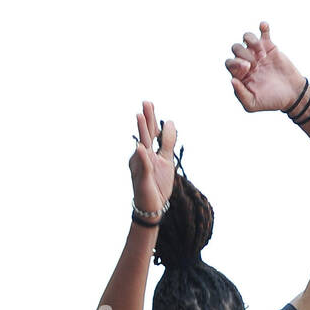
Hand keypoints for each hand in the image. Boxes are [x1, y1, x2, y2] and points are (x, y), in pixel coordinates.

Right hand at [129, 100, 176, 214]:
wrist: (152, 207)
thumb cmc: (157, 184)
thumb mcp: (166, 160)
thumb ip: (168, 142)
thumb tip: (170, 122)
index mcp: (148, 151)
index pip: (150, 132)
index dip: (152, 119)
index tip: (150, 104)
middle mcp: (141, 156)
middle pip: (145, 135)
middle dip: (146, 119)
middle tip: (146, 102)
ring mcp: (141, 167)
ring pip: (142, 147)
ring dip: (141, 132)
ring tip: (140, 116)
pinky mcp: (142, 179)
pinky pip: (143, 166)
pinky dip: (142, 157)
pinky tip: (140, 147)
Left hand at [226, 21, 305, 113]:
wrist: (291, 94)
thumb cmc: (270, 101)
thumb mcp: (253, 104)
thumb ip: (240, 94)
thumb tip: (232, 80)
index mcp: (240, 75)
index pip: (230, 63)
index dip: (236, 63)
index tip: (248, 68)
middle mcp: (246, 62)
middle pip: (236, 48)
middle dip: (243, 54)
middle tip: (255, 64)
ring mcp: (257, 53)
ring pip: (247, 38)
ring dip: (252, 42)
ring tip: (263, 55)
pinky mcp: (270, 46)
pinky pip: (264, 32)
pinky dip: (263, 27)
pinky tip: (263, 26)